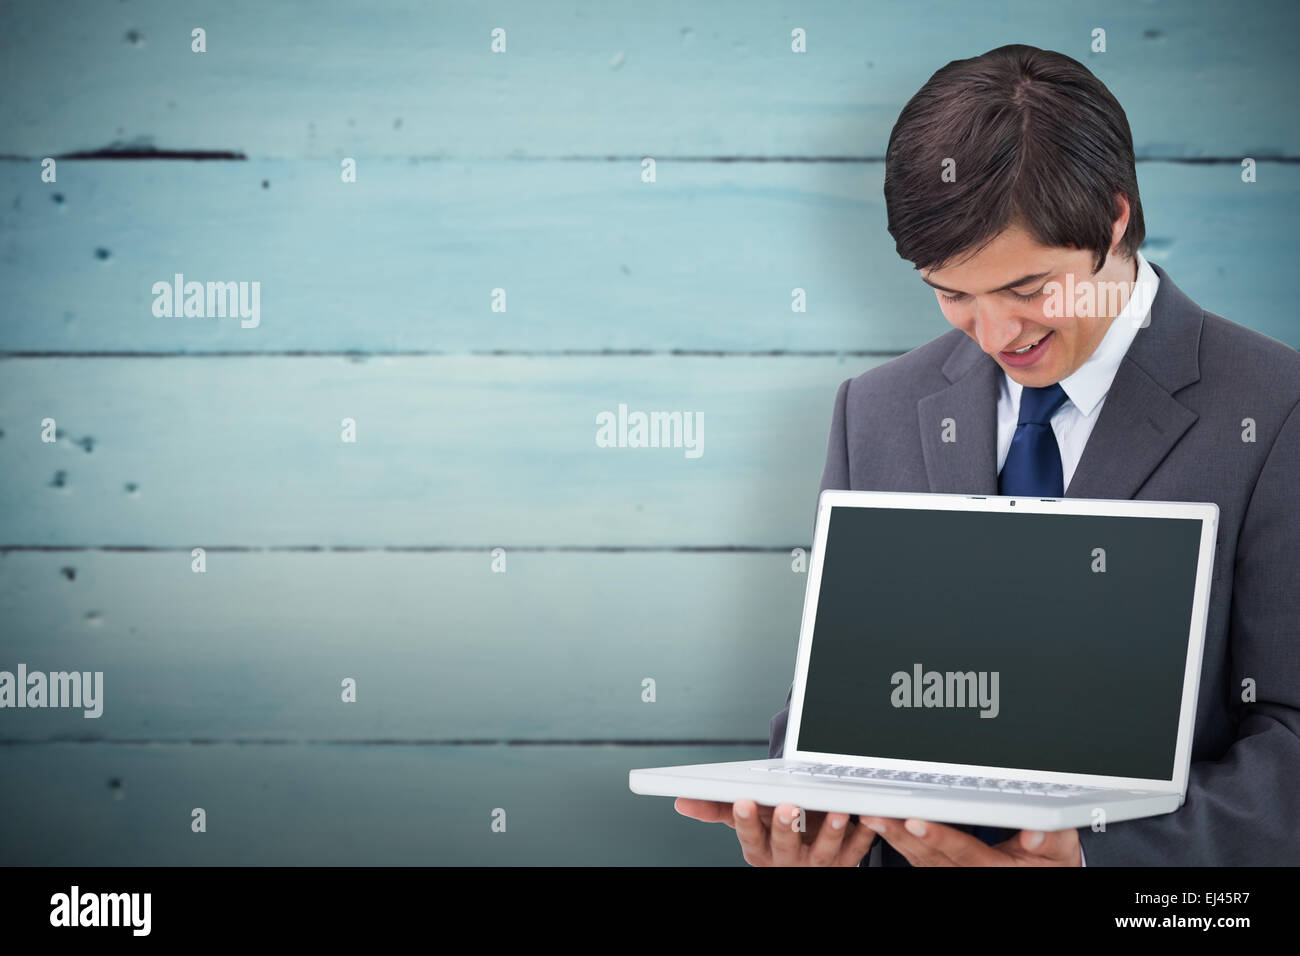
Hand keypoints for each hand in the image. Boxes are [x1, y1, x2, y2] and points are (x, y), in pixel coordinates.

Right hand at [675, 798, 876, 865]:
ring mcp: (817, 863)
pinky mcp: (845, 861)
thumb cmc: (773, 825)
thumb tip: (679, 801)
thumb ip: (717, 808)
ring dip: (831, 832)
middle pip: (785, 847)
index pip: (749, 838)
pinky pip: (857, 851)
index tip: (742, 801)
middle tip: (787, 805)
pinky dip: (864, 835)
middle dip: (786, 827)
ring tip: (835, 811)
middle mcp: (786, 861)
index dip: (745, 821)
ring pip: (824, 852)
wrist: (808, 844)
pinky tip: (867, 818)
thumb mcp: (747, 818)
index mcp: (759, 850)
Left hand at [860, 816, 1081, 865]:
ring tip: (872, 817)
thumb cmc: (1049, 859)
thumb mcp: (1060, 850)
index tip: (917, 822)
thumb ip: (1049, 840)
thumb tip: (1033, 834)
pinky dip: (899, 843)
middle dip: (902, 834)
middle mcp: (972, 874)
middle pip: (931, 856)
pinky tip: (883, 826)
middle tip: (878, 814)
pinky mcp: (946, 869)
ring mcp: (955, 873)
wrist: (1045, 871)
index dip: (940, 837)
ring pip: (919, 859)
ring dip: (894, 838)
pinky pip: (919, 860)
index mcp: (997, 869)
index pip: (965, 852)